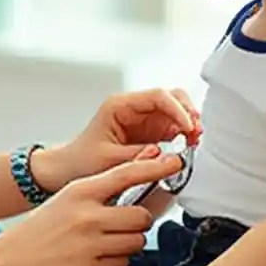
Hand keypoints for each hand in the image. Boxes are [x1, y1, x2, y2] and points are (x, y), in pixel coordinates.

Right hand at [0, 152, 183, 265]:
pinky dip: (116, 261)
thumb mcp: (65, 200)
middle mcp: (87, 216)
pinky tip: (95, 258)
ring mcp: (90, 244)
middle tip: (124, 223)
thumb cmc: (38, 230)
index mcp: (80, 191)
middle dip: (139, 221)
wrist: (7, 265)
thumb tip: (139, 173)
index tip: (175, 161)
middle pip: (141, 215)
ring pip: (136, 241)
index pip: (127, 173)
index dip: (156, 167)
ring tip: (106, 242)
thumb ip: (99, 190)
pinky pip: (123, 263)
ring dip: (129, 242)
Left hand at [34, 88, 200, 191]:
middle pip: (170, 97)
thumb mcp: (108, 160)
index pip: (157, 96)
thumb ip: (138, 156)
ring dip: (188, 122)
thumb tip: (165, 155)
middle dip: (187, 112)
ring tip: (194, 139)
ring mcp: (144, 120)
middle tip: (195, 132)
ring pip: (175, 110)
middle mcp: (134, 108)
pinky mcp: (150, 133)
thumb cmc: (81, 160)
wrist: (70, 169)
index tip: (187, 126)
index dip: (177, 109)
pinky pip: (173, 127)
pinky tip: (188, 144)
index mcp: (120, 106)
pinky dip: (184, 133)